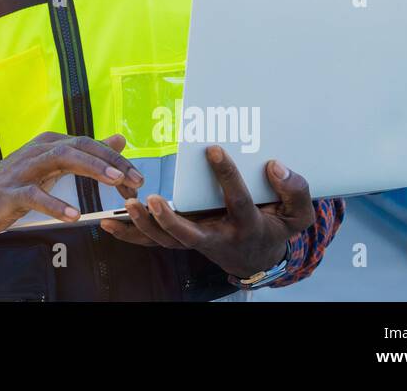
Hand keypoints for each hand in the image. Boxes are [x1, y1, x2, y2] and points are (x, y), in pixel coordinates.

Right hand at [0, 132, 144, 249]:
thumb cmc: (11, 184)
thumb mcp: (49, 167)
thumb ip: (85, 154)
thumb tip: (118, 138)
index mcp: (48, 145)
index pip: (88, 144)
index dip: (115, 158)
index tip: (137, 177)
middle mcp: (37, 151)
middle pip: (79, 146)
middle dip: (110, 160)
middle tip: (134, 179)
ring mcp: (23, 170)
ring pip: (60, 159)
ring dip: (90, 168)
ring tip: (114, 181)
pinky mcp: (11, 192)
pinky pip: (35, 196)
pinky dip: (55, 204)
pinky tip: (73, 214)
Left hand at [97, 145, 314, 278]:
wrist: (257, 257)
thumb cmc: (275, 228)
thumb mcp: (297, 216)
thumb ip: (296, 191)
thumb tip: (276, 166)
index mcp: (247, 226)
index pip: (237, 201)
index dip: (226, 175)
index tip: (212, 148)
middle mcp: (218, 238)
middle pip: (190, 235)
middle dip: (171, 220)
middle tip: (154, 199)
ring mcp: (195, 242)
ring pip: (166, 241)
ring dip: (144, 226)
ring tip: (128, 204)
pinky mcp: (179, 242)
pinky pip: (152, 242)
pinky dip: (130, 235)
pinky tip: (110, 223)